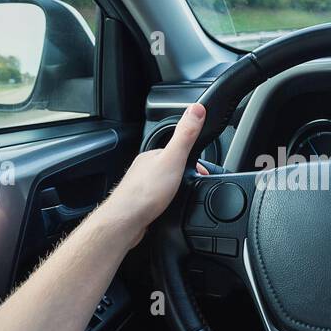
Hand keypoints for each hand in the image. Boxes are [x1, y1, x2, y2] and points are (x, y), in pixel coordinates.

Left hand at [98, 103, 207, 247]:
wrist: (126, 222)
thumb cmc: (145, 192)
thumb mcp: (173, 158)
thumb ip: (186, 135)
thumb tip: (196, 109)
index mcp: (152, 156)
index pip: (176, 152)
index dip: (193, 161)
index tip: (204, 172)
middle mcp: (144, 170)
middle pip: (169, 168)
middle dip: (183, 176)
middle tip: (196, 187)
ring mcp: (140, 188)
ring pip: (162, 185)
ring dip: (174, 190)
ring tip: (184, 198)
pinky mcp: (140, 206)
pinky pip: (157, 201)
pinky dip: (166, 203)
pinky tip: (169, 209)